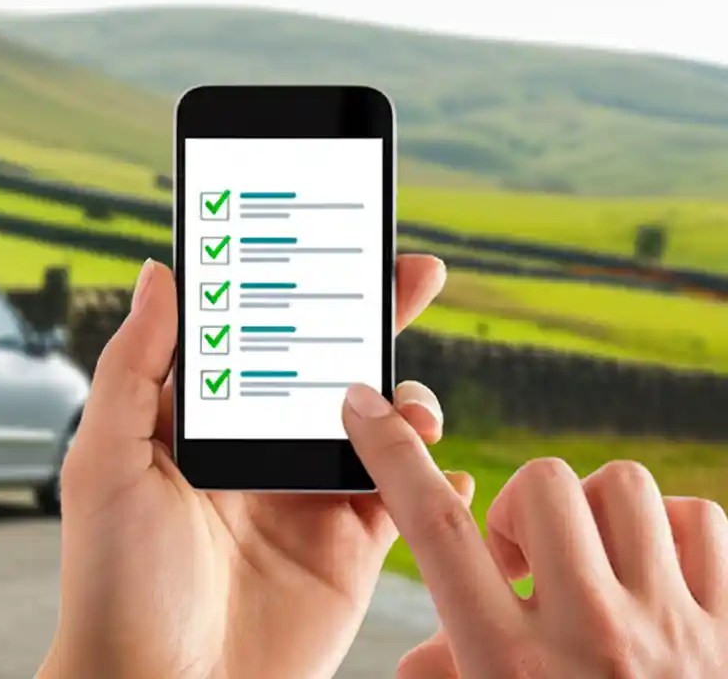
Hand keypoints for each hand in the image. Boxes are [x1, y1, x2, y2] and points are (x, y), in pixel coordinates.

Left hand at [37, 255, 459, 678]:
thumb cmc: (113, 582)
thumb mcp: (106, 460)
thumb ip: (134, 365)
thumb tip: (159, 272)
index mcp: (200, 424)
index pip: (255, 337)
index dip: (292, 287)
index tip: (328, 238)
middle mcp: (258, 452)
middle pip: (328, 368)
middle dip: (374, 316)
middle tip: (413, 272)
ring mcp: (307, 499)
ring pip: (378, 426)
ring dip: (407, 401)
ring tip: (408, 408)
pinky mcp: (349, 551)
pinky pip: (406, 500)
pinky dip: (435, 476)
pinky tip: (446, 465)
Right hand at [344, 392, 727, 677]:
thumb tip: (433, 650)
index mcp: (508, 667)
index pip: (434, 527)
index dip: (390, 453)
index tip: (366, 406)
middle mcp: (591, 639)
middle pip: (541, 483)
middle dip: (520, 505)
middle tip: (523, 562)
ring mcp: (676, 631)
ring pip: (623, 488)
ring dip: (592, 513)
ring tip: (588, 565)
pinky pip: (702, 520)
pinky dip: (670, 531)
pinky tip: (650, 574)